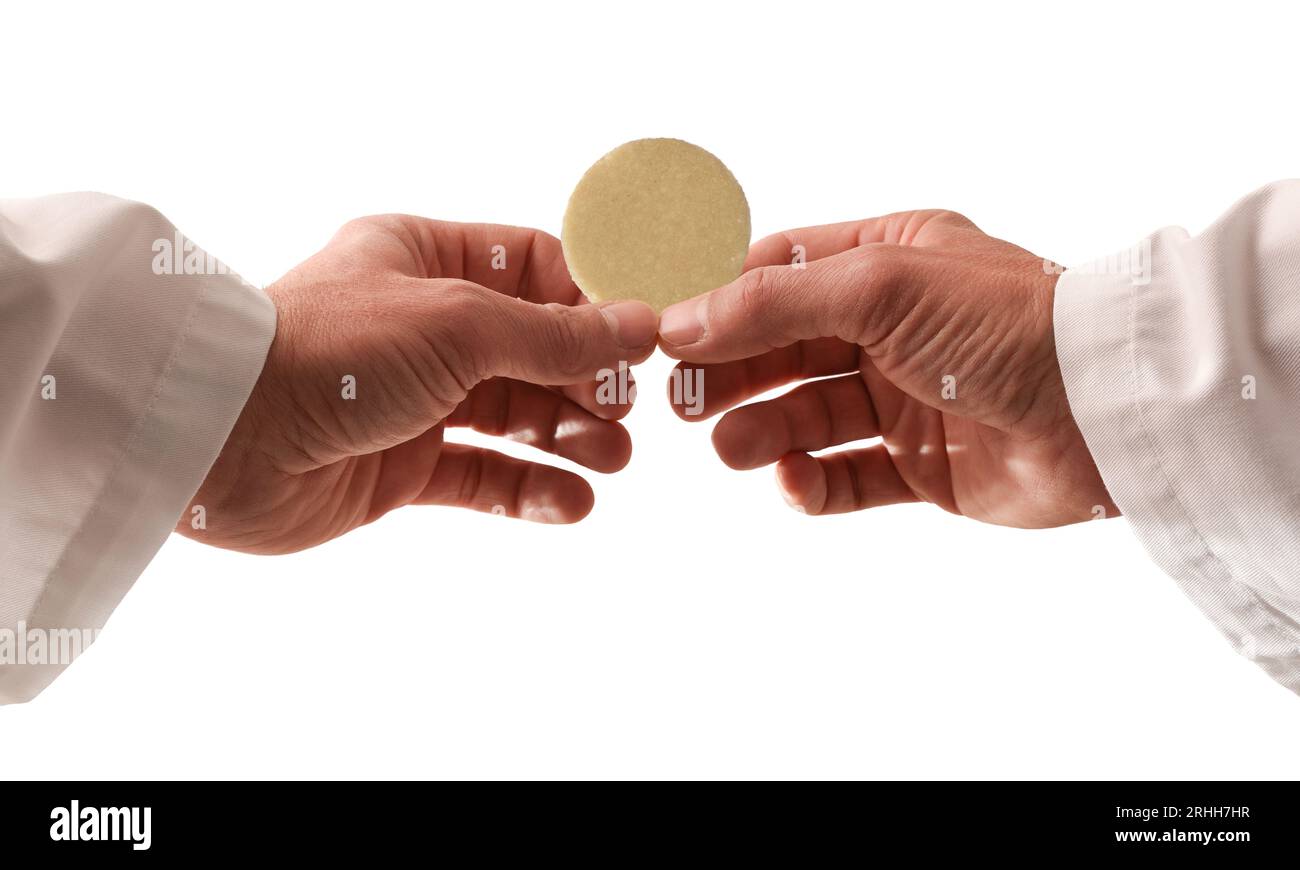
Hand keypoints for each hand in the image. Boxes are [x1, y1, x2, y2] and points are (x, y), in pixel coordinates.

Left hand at [182, 216, 657, 552]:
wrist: (224, 439)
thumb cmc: (330, 351)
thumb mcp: (459, 323)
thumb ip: (555, 334)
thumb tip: (640, 327)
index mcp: (426, 258)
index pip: (534, 268)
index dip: (592, 301)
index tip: (643, 338)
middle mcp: (422, 324)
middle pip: (533, 349)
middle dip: (585, 382)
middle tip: (628, 415)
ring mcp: (412, 398)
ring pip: (513, 416)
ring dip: (568, 438)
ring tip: (612, 461)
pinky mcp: (400, 467)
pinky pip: (480, 476)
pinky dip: (528, 489)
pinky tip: (572, 504)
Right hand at [657, 210, 1115, 526]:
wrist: (1107, 412)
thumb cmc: (1006, 325)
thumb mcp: (881, 287)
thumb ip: (777, 304)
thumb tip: (683, 322)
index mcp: (887, 259)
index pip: (780, 273)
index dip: (721, 302)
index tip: (668, 333)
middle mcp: (893, 326)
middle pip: (785, 349)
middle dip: (733, 374)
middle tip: (682, 404)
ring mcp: (907, 398)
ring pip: (809, 416)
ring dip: (763, 431)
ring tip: (733, 449)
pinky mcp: (924, 465)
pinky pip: (848, 477)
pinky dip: (812, 484)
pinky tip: (792, 481)